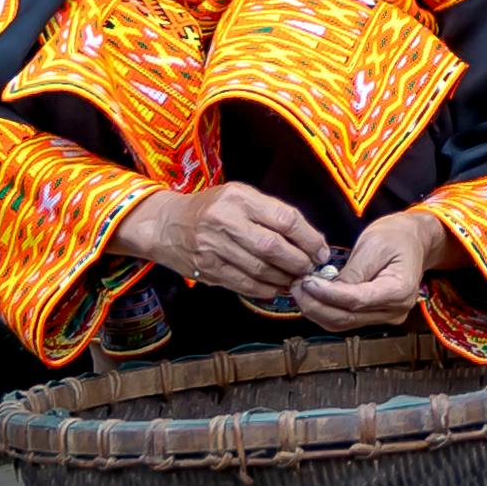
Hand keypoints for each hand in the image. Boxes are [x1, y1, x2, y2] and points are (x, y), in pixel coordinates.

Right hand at [116, 181, 330, 304]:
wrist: (166, 225)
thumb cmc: (210, 208)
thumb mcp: (238, 196)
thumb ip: (270, 213)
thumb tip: (308, 239)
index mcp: (239, 197)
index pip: (285, 218)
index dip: (309, 238)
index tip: (321, 250)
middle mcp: (225, 220)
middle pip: (273, 247)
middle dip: (299, 262)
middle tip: (311, 268)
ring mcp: (213, 247)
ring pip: (260, 269)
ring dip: (284, 279)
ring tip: (296, 280)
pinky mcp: (206, 269)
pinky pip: (243, 284)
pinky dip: (264, 289)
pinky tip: (275, 289)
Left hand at [286, 204, 449, 326]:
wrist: (413, 241)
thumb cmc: (397, 236)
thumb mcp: (374, 244)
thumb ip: (353, 271)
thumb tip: (327, 290)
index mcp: (400, 290)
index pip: (357, 300)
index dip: (328, 294)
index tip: (307, 282)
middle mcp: (395, 310)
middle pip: (347, 318)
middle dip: (316, 305)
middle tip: (296, 286)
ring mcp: (385, 317)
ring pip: (343, 324)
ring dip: (317, 310)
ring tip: (300, 290)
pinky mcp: (375, 316)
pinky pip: (346, 320)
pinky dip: (326, 311)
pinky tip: (312, 296)